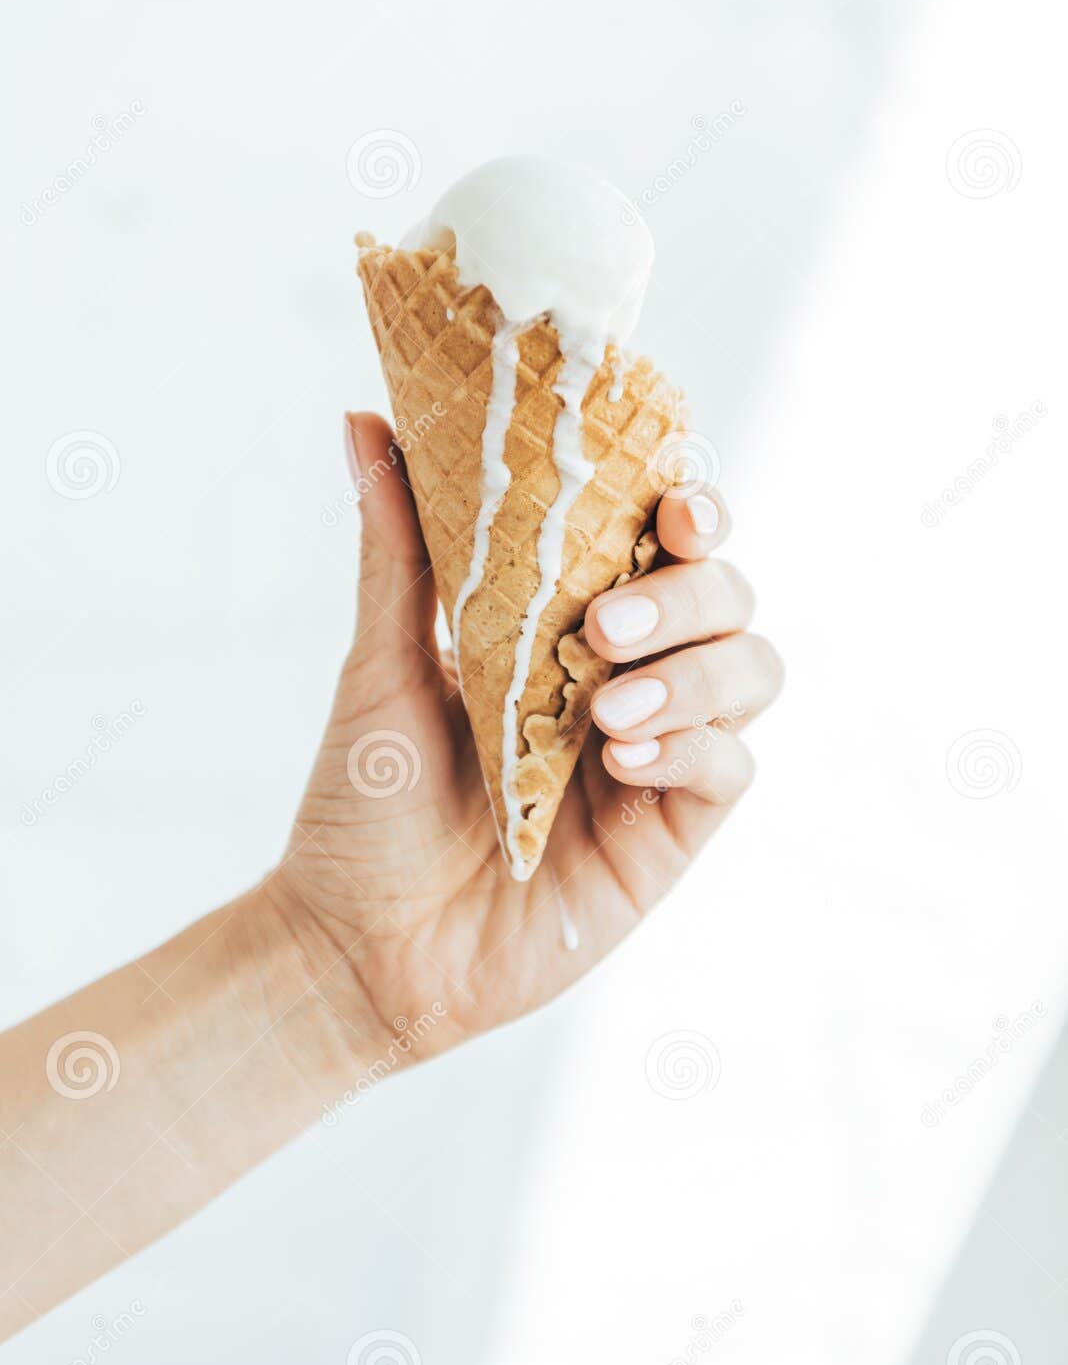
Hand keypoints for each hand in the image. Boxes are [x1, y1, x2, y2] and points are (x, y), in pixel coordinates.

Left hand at [268, 413, 782, 1066]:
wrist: (357, 945)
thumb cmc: (364, 804)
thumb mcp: (380, 664)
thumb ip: (396, 547)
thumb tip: (364, 419)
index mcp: (568, 623)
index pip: (665, 542)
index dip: (691, 507)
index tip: (670, 503)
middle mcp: (628, 678)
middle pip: (726, 596)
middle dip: (686, 596)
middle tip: (602, 630)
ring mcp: (659, 756)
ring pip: (752, 671)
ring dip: (694, 674)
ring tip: (605, 714)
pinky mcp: (670, 834)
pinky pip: (732, 769)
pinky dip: (693, 750)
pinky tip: (621, 764)